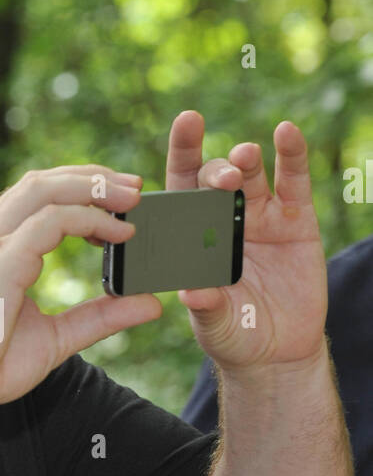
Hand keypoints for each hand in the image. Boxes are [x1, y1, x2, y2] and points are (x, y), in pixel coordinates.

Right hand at [0, 164, 161, 432]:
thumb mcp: (55, 340)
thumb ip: (100, 318)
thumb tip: (150, 304)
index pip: (35, 198)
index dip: (79, 190)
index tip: (119, 202)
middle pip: (40, 181)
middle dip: (92, 177)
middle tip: (136, 188)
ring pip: (44, 189)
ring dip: (93, 188)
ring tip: (132, 200)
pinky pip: (50, 222)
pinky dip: (89, 219)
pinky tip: (118, 234)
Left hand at [165, 110, 327, 371]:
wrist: (278, 351)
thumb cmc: (233, 334)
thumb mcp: (216, 325)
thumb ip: (207, 307)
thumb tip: (192, 294)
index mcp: (193, 235)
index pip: (180, 188)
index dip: (181, 154)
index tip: (184, 124)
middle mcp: (222, 218)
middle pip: (212, 179)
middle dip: (214, 172)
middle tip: (223, 179)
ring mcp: (259, 216)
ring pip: (250, 176)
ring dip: (245, 160)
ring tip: (245, 156)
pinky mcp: (296, 220)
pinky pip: (293, 182)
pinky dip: (292, 155)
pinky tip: (287, 133)